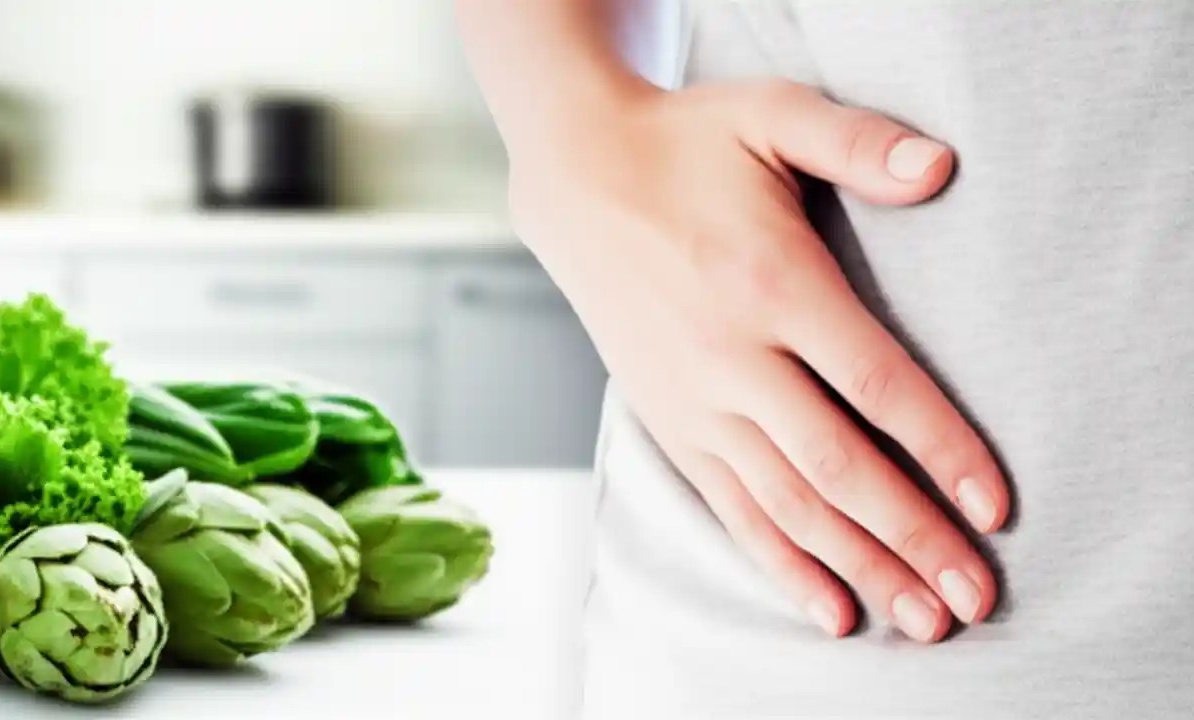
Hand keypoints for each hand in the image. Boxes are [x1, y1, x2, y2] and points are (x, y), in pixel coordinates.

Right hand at [510, 79, 1009, 642]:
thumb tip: (941, 168)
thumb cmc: (685, 144)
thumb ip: (857, 140)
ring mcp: (694, 398)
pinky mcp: (669, 421)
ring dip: (857, 566)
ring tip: (920, 622)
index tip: (995, 508)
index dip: (941, 450)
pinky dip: (780, 563)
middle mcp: (732, 357)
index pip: (876, 385)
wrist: (578, 178)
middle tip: (972, 600)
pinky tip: (828, 607)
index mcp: (772, 283)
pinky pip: (729, 506)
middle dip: (911, 538)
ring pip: (785, 503)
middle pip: (836, 466)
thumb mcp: (770, 114)